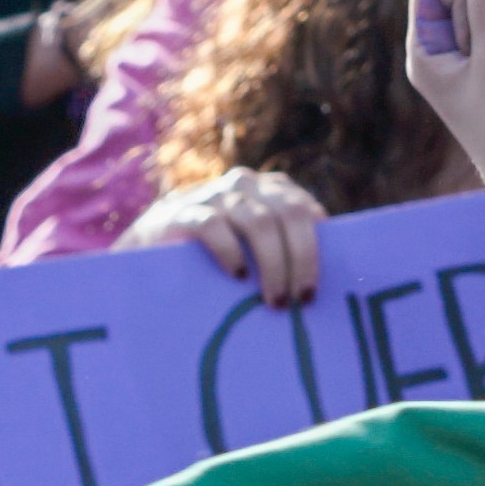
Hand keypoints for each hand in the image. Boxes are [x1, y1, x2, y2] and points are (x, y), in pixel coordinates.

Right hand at [132, 165, 330, 308]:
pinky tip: (239, 277)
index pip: (306, 211)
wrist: (156, 245)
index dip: (319, 248)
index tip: (321, 286)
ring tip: (275, 301)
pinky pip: (215, 227)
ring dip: (273, 265)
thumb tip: (328, 285)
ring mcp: (215, 194)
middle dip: (302, 259)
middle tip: (302, 299)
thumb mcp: (257, 245)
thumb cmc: (219, 252)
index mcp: (273, 189)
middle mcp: (247, 184)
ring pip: (259, 224)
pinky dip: (232, 253)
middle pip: (289, 215)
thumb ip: (287, 249)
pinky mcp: (186, 212)